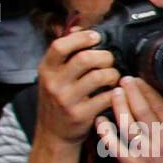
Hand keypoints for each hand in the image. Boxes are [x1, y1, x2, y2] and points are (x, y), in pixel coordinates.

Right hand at [35, 29, 120, 146]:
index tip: (96, 37)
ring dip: (113, 74)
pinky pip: (107, 97)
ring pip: (99, 76)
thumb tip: (78, 27)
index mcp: (46, 69)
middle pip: (85, 59)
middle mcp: (54, 83)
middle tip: (109, 61)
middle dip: (104, 56)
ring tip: (113, 76)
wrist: (53, 134)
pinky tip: (115, 92)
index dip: (81, 38)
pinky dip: (116, 93)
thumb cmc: (58, 100)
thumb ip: (64, 54)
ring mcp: (67, 100)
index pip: (60, 45)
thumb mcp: (53, 76)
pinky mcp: (82, 115)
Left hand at [94, 76, 162, 162]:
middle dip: (131, 92)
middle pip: (143, 111)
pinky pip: (116, 145)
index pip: (161, 106)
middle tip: (122, 80)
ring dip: (119, 107)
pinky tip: (101, 121)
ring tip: (113, 94)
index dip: (148, 91)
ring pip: (129, 124)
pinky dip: (106, 132)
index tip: (139, 81)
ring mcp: (147, 153)